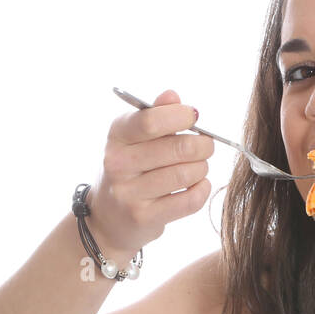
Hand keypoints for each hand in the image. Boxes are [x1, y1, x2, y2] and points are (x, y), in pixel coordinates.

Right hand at [88, 89, 212, 256]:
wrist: (109, 218)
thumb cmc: (131, 169)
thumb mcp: (135, 138)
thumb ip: (155, 115)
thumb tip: (173, 96)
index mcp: (117, 136)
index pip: (150, 121)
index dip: (180, 116)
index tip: (193, 116)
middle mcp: (118, 164)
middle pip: (177, 148)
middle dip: (202, 145)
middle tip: (205, 146)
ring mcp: (129, 193)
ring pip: (186, 174)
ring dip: (202, 168)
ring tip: (198, 167)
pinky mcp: (144, 217)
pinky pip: (189, 200)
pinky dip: (202, 190)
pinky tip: (199, 185)